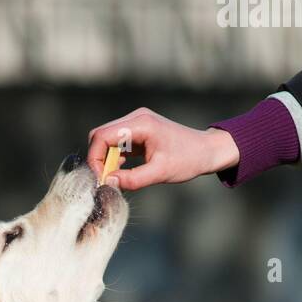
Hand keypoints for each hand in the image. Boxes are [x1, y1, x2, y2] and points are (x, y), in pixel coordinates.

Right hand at [87, 109, 238, 189]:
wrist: (206, 151)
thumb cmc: (188, 160)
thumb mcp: (160, 173)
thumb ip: (133, 179)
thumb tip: (108, 183)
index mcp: (140, 123)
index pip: (102, 136)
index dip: (95, 158)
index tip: (100, 179)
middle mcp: (135, 118)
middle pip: (100, 136)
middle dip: (98, 159)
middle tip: (105, 180)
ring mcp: (136, 124)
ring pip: (106, 140)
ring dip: (105, 159)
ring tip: (113, 179)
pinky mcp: (138, 132)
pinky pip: (116, 144)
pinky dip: (114, 158)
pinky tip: (120, 173)